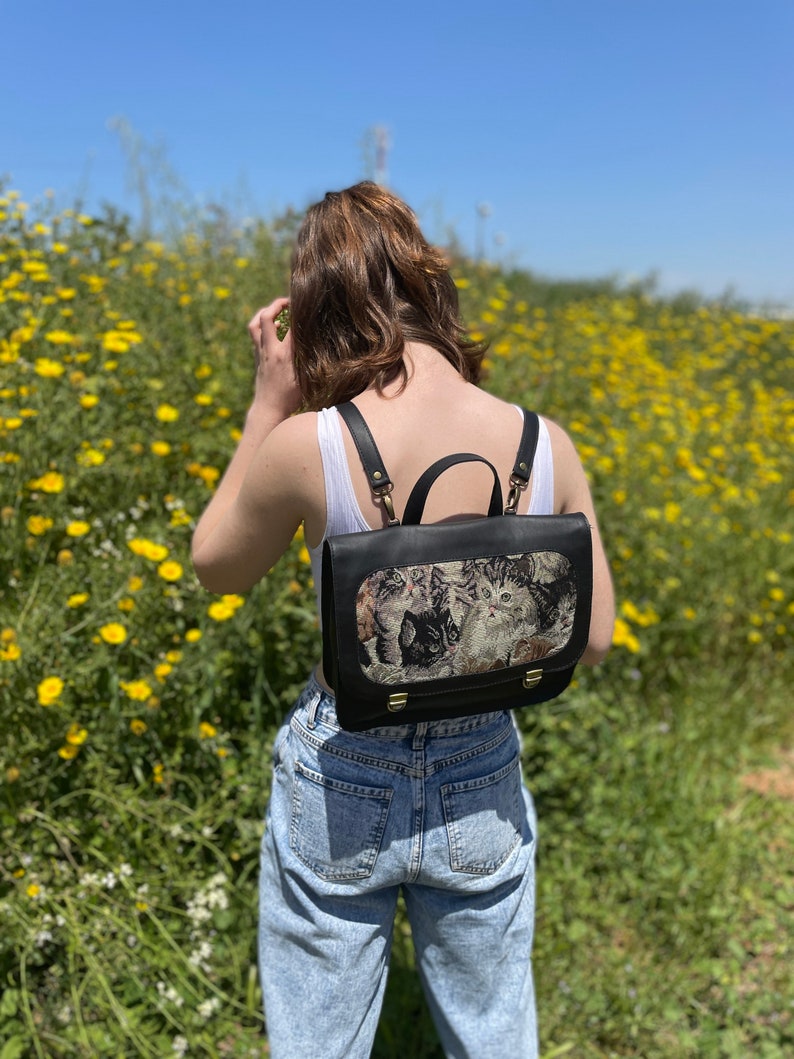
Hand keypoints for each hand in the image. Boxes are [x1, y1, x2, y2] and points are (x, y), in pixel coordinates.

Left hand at [247, 297, 301, 415]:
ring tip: (276, 309)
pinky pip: (255, 333)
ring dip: (264, 312)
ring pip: (255, 323)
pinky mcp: (257, 357)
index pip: (291, 326)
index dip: (300, 313)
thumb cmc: (290, 399)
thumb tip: (325, 348)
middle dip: (277, 304)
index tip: (309, 306)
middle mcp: (269, 351)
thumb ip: (312, 361)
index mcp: (284, 356)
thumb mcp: (306, 380)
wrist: (267, 410)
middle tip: (289, 301)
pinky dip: (262, 324)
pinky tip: (273, 326)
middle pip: (266, 318)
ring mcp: (260, 353)